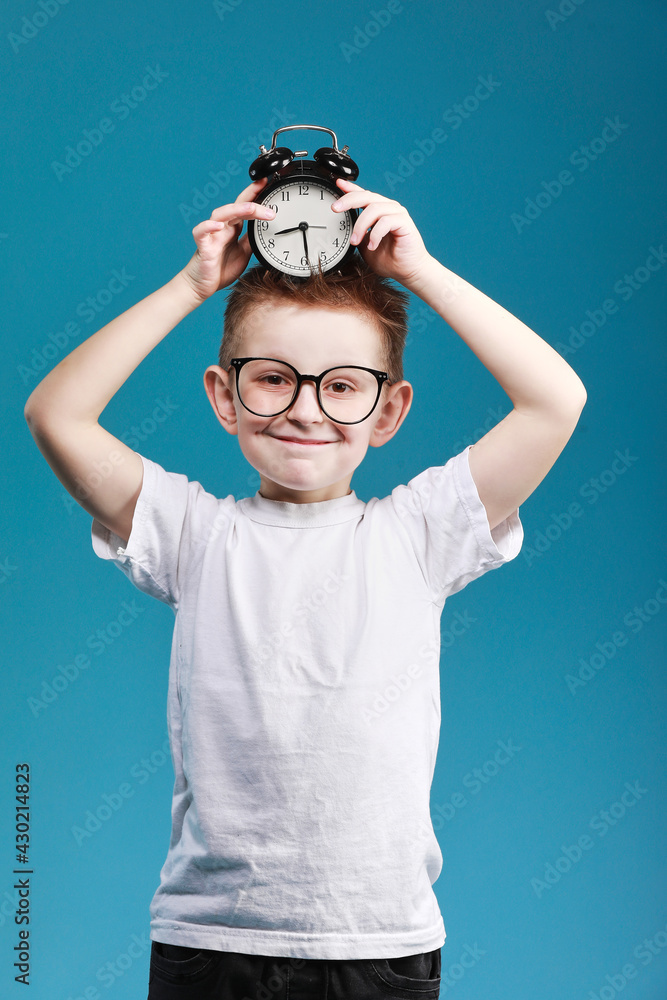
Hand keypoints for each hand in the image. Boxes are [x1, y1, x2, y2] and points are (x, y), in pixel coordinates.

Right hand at [180, 178, 275, 301]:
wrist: (203, 285)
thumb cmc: (221, 268)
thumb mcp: (244, 253)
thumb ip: (252, 239)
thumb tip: (267, 229)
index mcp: (233, 228)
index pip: (245, 206)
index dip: (254, 194)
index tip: (267, 183)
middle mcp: (222, 227)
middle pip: (237, 208)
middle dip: (253, 202)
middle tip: (270, 205)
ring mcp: (212, 235)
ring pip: (221, 214)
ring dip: (236, 209)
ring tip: (251, 208)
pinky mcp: (203, 246)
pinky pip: (202, 232)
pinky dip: (208, 226)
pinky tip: (218, 225)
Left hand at [332, 178, 432, 287]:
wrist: (407, 271)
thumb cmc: (389, 259)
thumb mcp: (364, 245)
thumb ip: (356, 233)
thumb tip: (342, 227)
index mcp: (379, 211)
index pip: (363, 195)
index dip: (350, 188)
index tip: (337, 183)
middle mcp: (388, 208)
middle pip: (366, 196)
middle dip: (348, 200)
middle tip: (335, 209)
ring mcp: (397, 213)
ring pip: (374, 208)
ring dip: (360, 225)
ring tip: (355, 241)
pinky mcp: (405, 222)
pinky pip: (386, 221)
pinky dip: (375, 234)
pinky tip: (372, 245)